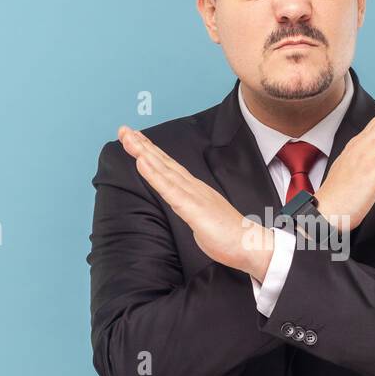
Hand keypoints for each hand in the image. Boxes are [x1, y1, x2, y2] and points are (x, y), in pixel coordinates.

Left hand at [116, 125, 273, 279]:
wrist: (251, 246)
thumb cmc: (229, 236)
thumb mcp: (204, 220)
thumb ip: (192, 211)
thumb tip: (185, 210)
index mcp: (195, 190)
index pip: (169, 168)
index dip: (151, 152)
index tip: (135, 139)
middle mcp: (193, 187)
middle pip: (164, 162)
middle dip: (142, 145)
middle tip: (124, 129)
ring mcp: (193, 195)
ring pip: (164, 170)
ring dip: (144, 153)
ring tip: (128, 139)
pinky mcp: (193, 208)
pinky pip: (169, 189)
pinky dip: (154, 174)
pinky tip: (142, 162)